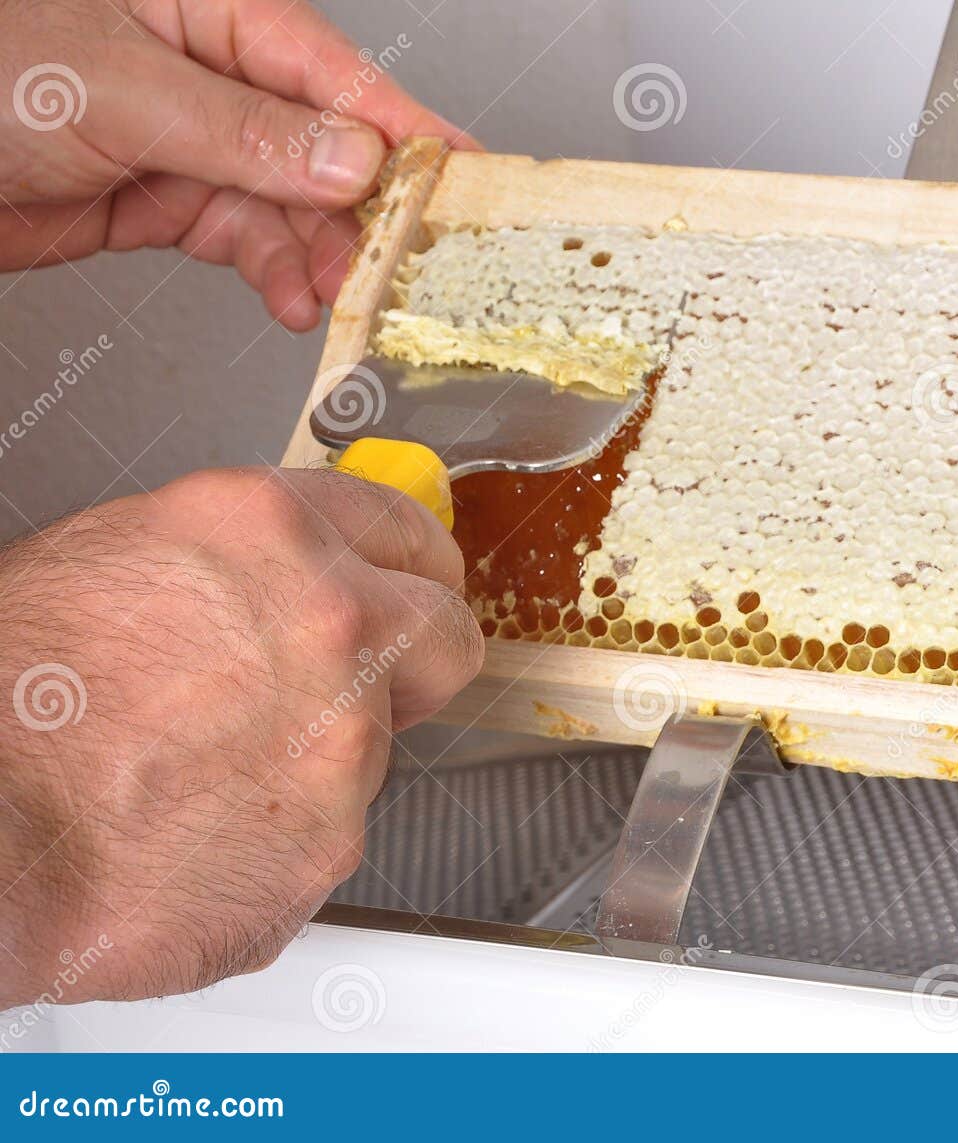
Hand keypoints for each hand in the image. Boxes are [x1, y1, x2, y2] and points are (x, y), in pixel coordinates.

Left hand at [0, 0, 475, 329]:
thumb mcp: (112, 92)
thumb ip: (242, 131)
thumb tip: (352, 158)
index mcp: (205, 8)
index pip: (332, 71)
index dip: (407, 126)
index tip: (466, 179)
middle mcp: (207, 69)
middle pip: (324, 144)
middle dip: (364, 212)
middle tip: (400, 270)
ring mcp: (188, 137)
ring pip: (290, 202)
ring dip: (318, 256)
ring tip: (336, 301)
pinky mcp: (162, 197)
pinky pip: (245, 238)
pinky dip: (273, 274)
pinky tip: (290, 301)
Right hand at [0, 467, 483, 1006]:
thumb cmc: (5, 696)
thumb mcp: (115, 558)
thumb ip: (236, 568)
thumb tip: (276, 593)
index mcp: (270, 531)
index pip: (403, 529)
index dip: (413, 567)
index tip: (414, 587)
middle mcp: (331, 624)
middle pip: (445, 638)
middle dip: (415, 663)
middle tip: (352, 689)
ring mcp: (344, 740)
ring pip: (374, 751)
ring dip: (315, 764)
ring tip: (192, 782)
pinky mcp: (332, 842)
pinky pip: (324, 839)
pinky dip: (273, 846)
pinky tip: (186, 841)